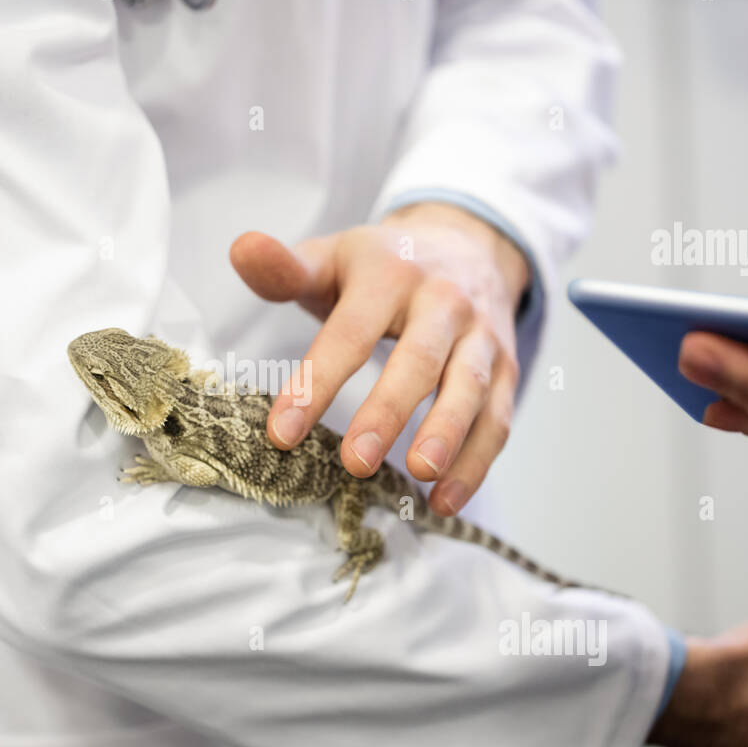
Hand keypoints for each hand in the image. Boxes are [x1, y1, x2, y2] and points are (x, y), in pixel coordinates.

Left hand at [229, 203, 528, 515]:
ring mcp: (480, 336)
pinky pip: (497, 418)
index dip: (316, 382)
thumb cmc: (383, 265)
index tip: (282, 434)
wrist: (468, 244)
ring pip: (470, 388)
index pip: (349, 332)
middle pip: (419, 359)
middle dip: (389, 412)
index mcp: (389, 275)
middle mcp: (443, 301)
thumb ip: (284, 268)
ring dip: (448, 435)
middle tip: (356, 462)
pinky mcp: (506, 368)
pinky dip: (476, 463)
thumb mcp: (332, 257)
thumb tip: (241, 248)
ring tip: (419, 477)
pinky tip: (445, 502)